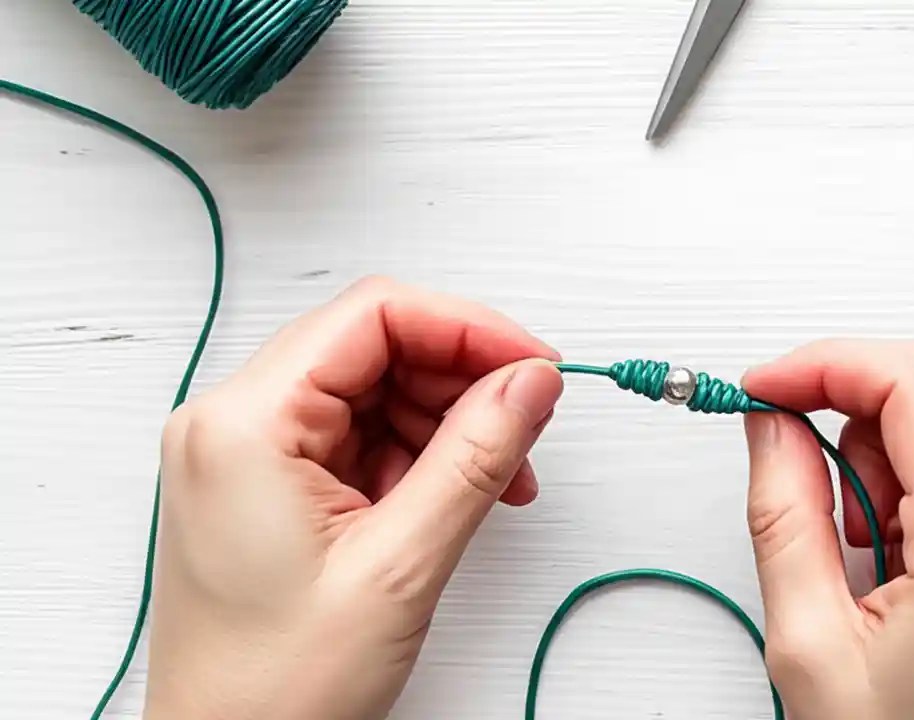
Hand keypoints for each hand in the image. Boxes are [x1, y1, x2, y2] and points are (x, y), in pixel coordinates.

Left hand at [144, 277, 563, 719]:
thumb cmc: (275, 690)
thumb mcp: (399, 566)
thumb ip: (475, 456)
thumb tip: (531, 380)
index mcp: (243, 425)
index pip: (372, 315)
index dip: (467, 327)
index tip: (534, 363)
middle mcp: (234, 425)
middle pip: (375, 347)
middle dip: (462, 379)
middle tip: (527, 422)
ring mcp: (250, 455)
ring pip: (375, 391)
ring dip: (449, 423)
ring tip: (501, 480)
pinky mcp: (271, 487)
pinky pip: (361, 438)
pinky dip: (421, 457)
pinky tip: (459, 495)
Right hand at [741, 340, 913, 719]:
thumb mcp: (810, 645)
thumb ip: (784, 514)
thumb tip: (770, 424)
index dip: (825, 363)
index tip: (761, 388)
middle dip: (846, 395)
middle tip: (785, 447)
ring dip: (876, 444)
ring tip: (847, 538)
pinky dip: (907, 476)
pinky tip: (882, 548)